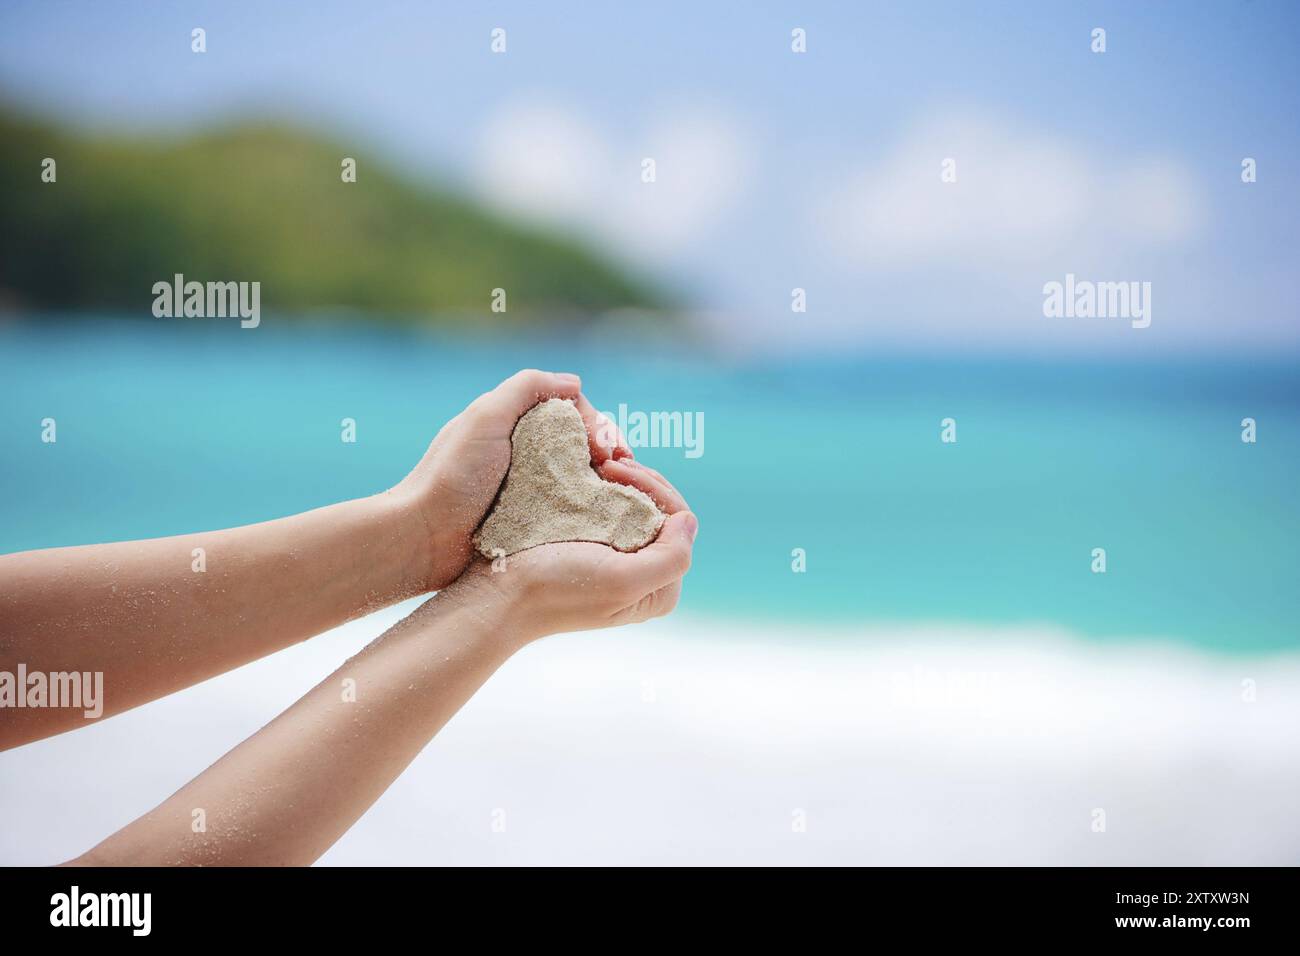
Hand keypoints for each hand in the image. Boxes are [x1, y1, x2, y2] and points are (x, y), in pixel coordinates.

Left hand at [393, 369, 633, 590]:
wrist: (422, 539)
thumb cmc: (451, 475)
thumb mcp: (486, 418)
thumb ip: (526, 387)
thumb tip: (574, 383)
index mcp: (512, 423)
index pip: (570, 411)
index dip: (596, 425)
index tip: (609, 450)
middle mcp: (521, 452)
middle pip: (579, 442)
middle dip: (608, 452)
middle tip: (624, 473)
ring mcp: (526, 488)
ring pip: (577, 475)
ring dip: (603, 480)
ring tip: (620, 495)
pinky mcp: (527, 521)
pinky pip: (566, 508)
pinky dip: (587, 507)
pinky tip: (602, 516)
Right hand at [457, 459, 696, 641]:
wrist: (501, 595)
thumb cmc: (557, 589)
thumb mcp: (622, 581)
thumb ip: (670, 558)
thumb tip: (689, 521)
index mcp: (661, 588)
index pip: (679, 522)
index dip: (656, 488)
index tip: (618, 471)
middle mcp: (646, 575)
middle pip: (663, 511)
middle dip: (642, 480)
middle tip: (608, 462)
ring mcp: (621, 560)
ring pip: (640, 505)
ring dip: (625, 479)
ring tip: (600, 465)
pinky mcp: (595, 547)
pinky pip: (615, 508)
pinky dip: (608, 487)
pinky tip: (592, 473)